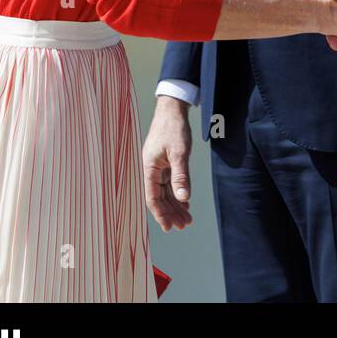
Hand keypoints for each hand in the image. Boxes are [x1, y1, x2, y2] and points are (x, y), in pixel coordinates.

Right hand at [143, 96, 193, 231]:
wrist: (172, 109)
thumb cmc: (173, 128)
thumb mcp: (180, 153)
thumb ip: (181, 176)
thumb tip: (183, 198)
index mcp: (149, 168)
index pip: (153, 198)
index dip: (161, 214)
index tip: (170, 227)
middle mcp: (151, 170)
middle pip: (159, 197)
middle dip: (171, 213)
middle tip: (185, 225)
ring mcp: (158, 166)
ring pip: (165, 191)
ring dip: (175, 205)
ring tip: (187, 218)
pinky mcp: (165, 162)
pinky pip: (170, 183)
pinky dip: (177, 193)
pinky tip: (185, 203)